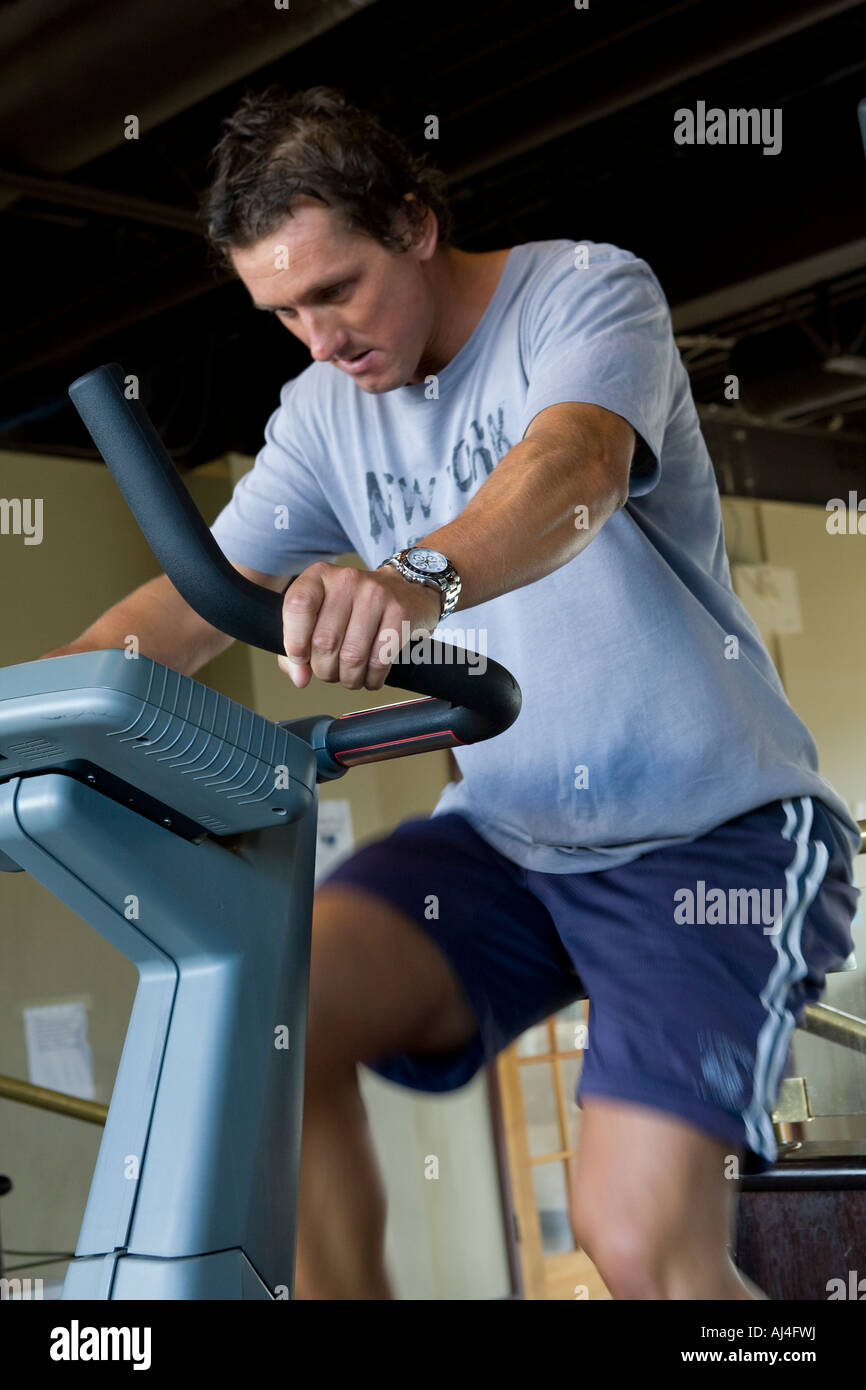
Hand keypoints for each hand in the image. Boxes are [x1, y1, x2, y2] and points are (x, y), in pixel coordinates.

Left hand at [277, 561, 441, 690]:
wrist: (407, 590)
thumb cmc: (357, 607)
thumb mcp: (322, 614)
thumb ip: (299, 644)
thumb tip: (299, 678)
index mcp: (320, 576)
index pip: (297, 607)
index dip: (295, 641)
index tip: (301, 659)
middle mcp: (348, 580)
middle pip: (325, 641)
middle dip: (324, 670)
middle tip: (330, 672)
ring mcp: (377, 595)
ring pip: (352, 656)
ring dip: (348, 678)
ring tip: (351, 677)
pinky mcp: (400, 614)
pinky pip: (379, 661)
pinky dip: (372, 679)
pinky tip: (371, 677)